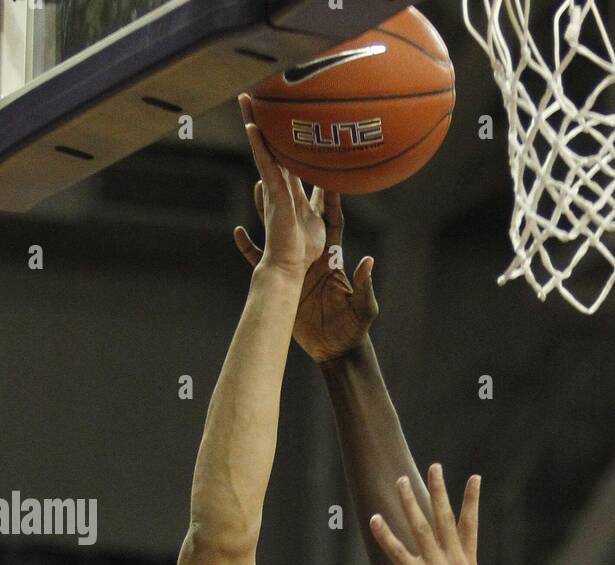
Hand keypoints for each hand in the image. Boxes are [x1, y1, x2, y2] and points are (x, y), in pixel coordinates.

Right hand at [234, 94, 325, 279]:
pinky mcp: (275, 198)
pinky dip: (260, 148)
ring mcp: (275, 192)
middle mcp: (280, 189)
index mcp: (293, 195)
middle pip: (272, 149)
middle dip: (264, 123)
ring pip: (264, 152)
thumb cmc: (306, 257)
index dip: (287, 141)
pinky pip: (267, 168)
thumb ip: (328, 206)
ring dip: (256, 125)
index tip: (284, 117)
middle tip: (257, 96)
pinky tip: (253, 127)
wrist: (290, 274)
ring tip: (248, 98)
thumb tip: (338, 191)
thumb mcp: (324, 225)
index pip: (289, 161)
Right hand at [234, 102, 377, 362]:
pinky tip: (237, 230)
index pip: (330, 216)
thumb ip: (363, 285)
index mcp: (333, 255)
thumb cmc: (353, 329)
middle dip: (295, 184)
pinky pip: (259, 260)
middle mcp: (312, 253)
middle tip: (287, 154)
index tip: (325, 165)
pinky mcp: (282, 282)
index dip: (328, 193)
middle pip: (301, 211)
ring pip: (277, 226)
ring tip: (259, 177)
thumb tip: (366, 261)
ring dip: (268, 203)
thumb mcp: (363, 307)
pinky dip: (248, 247)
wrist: (337, 350)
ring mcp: (295, 265)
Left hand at [369, 466, 479, 564]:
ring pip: (421, 529)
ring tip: (401, 481)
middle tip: (435, 467)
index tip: (475, 478)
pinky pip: (398, 552)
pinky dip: (386, 534)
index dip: (472, 501)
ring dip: (410, 502)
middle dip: (439, 491)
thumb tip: (443, 532)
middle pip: (446, 520)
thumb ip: (453, 558)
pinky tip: (377, 519)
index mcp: (467, 564)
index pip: (471, 526)